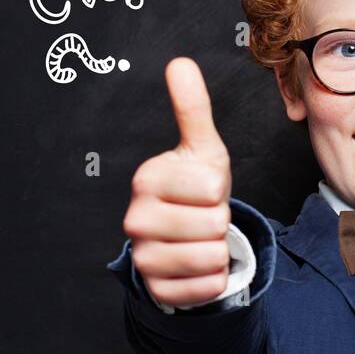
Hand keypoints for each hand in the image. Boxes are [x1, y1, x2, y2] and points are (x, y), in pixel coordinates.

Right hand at [123, 57, 233, 307]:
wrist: (184, 234)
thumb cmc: (196, 187)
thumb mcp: (201, 147)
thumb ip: (192, 107)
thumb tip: (180, 63)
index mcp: (146, 179)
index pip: (211, 188)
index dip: (218, 191)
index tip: (202, 190)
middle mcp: (135, 220)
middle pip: (213, 225)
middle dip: (219, 221)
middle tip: (203, 215)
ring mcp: (143, 257)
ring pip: (211, 257)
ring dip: (217, 249)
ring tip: (201, 237)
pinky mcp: (155, 290)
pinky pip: (206, 288)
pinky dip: (213, 279)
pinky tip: (198, 264)